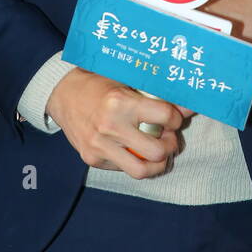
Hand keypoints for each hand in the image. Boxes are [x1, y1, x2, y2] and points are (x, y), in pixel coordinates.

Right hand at [46, 67, 195, 178]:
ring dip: (156, 163)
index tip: (174, 117)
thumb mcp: (127, 81)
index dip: (176, 118)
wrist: (63, 93)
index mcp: (121, 102)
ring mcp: (100, 146)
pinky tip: (134, 150)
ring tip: (157, 153)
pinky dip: (134, 162)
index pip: (165, 116)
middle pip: (157, 150)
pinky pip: (123, 169)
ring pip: (142, 170)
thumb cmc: (99, 84)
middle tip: (168, 138)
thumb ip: (156, 95)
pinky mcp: (92, 159)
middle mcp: (110, 126)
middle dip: (170, 145)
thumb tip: (188, 108)